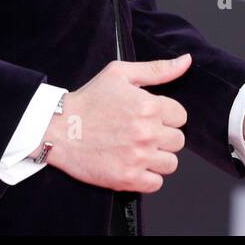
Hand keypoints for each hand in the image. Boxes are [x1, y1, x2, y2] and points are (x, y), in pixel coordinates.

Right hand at [44, 53, 190, 192]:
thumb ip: (157, 69)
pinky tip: (133, 164)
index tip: (150, 117)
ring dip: (157, 158)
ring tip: (138, 149)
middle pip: (178, 140)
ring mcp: (138, 157)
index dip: (165, 115)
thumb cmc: (88, 101)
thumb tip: (186, 61)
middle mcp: (147, 132)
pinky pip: (156, 183)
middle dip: (163, 136)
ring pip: (171, 163)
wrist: (58, 129)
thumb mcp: (120, 74)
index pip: (181, 116)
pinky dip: (147, 177)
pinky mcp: (128, 178)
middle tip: (142, 133)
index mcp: (148, 106)